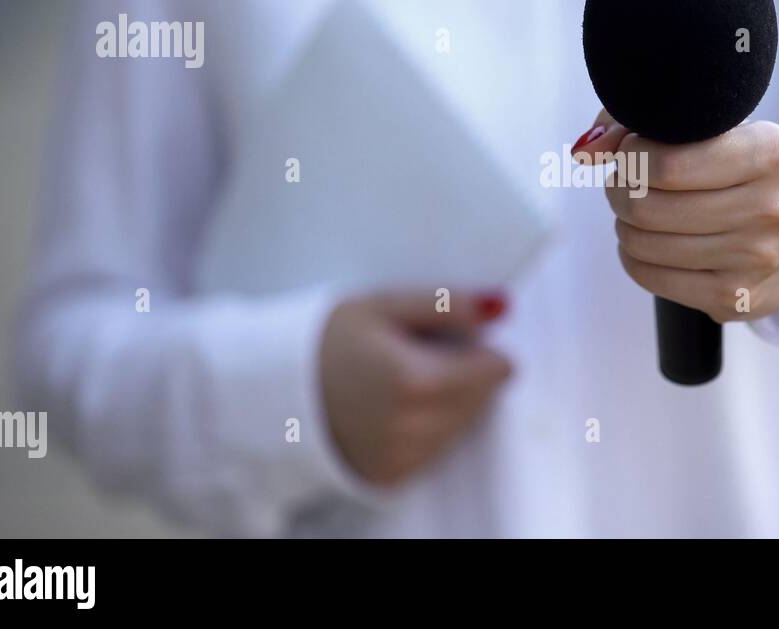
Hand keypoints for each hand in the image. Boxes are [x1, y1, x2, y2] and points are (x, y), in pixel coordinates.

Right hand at [319, 290, 511, 485]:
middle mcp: (415, 427)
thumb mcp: (384, 304)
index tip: (448, 339)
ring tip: (401, 382)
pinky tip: (392, 409)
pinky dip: (426, 428)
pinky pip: (437, 448)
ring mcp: (404, 456)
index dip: (480, 348)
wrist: (276, 388)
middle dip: (466, 375)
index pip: (497, 370)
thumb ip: (446, 304)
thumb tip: (502, 306)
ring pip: (463, 425)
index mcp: (417, 380)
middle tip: (418, 356)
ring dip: (449, 402)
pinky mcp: (393, 474)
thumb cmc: (330, 338)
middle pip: (482, 399)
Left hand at [572, 111, 778, 322]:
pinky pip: (652, 279)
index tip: (632, 150)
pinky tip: (650, 242)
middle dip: (620, 189)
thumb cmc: (748, 164)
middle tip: (626, 181)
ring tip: (639, 210)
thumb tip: (585, 150)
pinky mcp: (739, 301)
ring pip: (643, 245)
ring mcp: (758, 262)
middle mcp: (772, 210)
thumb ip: (644, 120)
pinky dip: (635, 258)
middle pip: (647, 207)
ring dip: (625, 224)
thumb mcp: (718, 127)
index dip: (630, 155)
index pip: (667, 162)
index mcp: (771, 154)